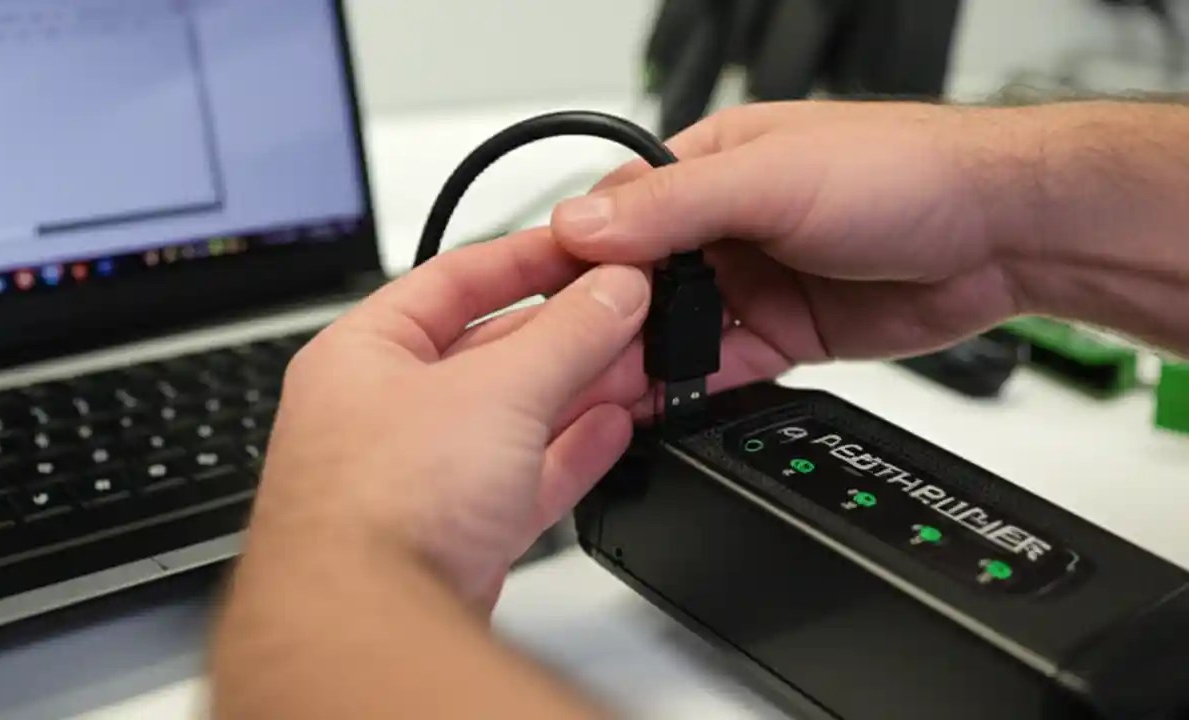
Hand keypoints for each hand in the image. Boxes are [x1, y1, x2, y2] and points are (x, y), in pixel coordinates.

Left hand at [246, 229, 649, 607]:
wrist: (370, 627)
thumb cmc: (379, 504)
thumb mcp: (495, 390)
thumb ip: (566, 334)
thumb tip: (613, 290)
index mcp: (363, 354)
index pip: (453, 279)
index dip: (526, 257)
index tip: (587, 248)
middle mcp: (383, 412)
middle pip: (489, 349)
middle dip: (565, 330)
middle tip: (630, 308)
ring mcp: (419, 476)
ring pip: (512, 416)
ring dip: (578, 389)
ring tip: (640, 361)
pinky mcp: (454, 533)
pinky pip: (523, 476)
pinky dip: (569, 452)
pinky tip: (613, 428)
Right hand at [553, 101, 1034, 390]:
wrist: (1005, 233)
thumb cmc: (906, 171)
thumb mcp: (773, 177)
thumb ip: (673, 204)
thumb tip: (582, 223)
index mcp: (709, 165)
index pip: (617, 215)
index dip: (577, 262)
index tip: (543, 303)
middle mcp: (724, 225)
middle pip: (637, 284)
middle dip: (600, 326)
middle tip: (562, 368)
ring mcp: (753, 283)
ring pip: (672, 333)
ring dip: (639, 365)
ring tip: (596, 400)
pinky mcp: (783, 335)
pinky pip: (719, 370)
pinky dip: (688, 393)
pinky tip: (657, 414)